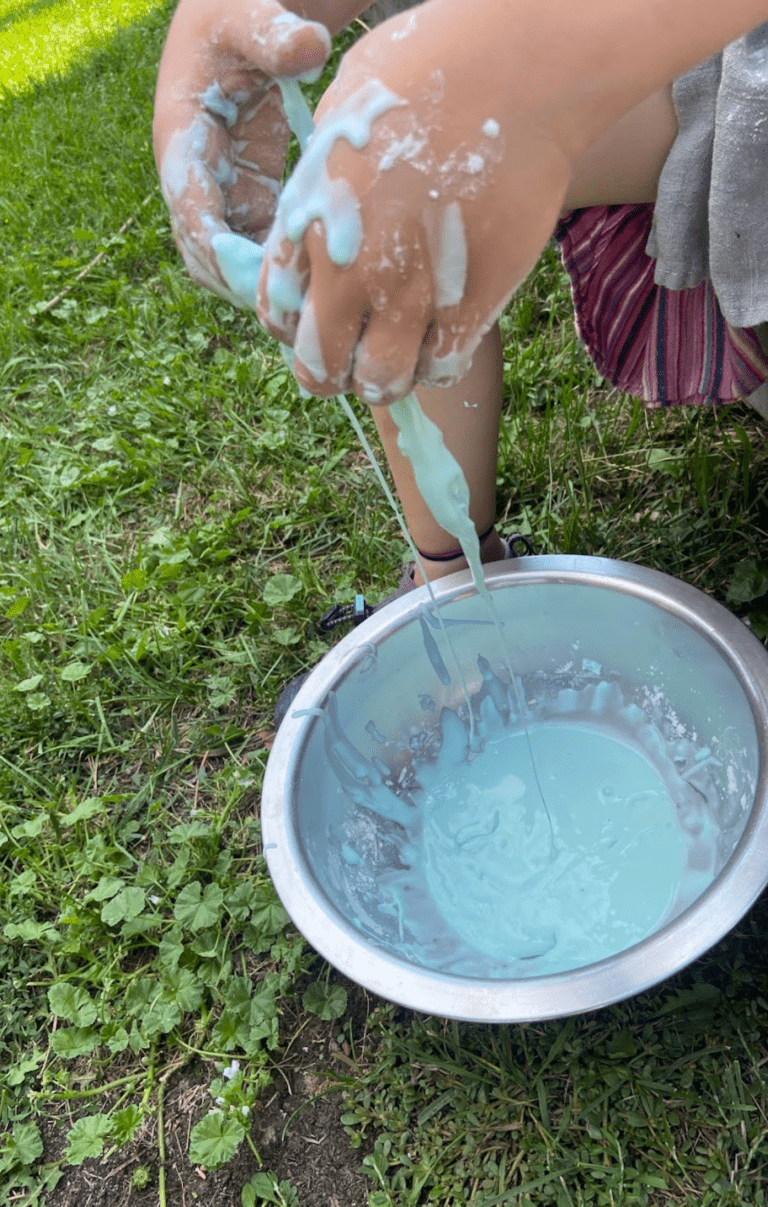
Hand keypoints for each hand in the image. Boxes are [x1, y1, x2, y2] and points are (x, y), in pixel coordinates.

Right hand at [153, 0, 331, 308]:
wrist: (238, 14)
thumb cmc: (239, 10)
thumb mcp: (250, 14)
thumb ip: (275, 32)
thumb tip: (311, 47)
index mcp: (182, 139)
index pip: (191, 209)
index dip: (220, 249)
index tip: (256, 280)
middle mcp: (194, 176)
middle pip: (204, 249)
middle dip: (240, 283)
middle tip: (287, 315)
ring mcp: (219, 190)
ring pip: (229, 259)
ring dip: (259, 286)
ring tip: (303, 313)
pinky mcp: (246, 195)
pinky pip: (256, 245)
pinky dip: (278, 269)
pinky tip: (316, 284)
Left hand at [256, 0, 573, 401]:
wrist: (511, 75)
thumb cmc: (419, 78)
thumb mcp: (336, 131)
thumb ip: (316, 198)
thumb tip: (313, 240)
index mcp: (308, 229)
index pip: (276, 321)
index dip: (295, 326)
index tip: (319, 313)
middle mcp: (352, 275)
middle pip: (321, 373)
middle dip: (333, 370)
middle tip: (356, 347)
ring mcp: (413, 296)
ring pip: (384, 384)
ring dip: (388, 373)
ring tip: (403, 342)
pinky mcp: (473, 304)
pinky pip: (444, 368)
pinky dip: (439, 361)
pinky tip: (445, 327)